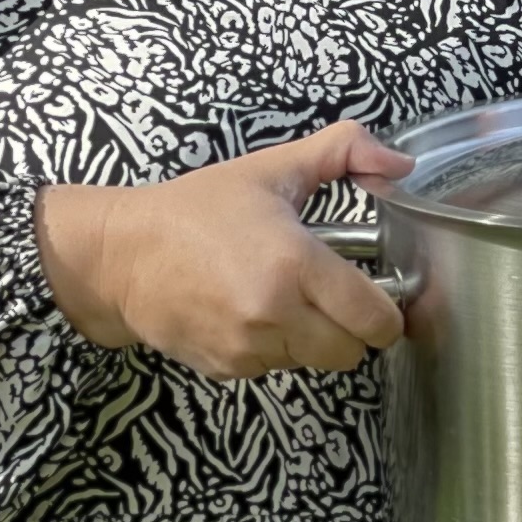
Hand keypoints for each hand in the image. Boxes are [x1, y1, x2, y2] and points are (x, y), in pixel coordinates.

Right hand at [35, 122, 414, 380]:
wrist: (121, 254)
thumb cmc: (197, 210)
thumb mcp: (272, 168)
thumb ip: (344, 151)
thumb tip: (400, 164)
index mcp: (296, 264)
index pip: (374, 319)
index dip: (387, 312)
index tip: (379, 295)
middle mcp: (275, 313)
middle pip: (350, 354)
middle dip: (351, 330)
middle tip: (335, 300)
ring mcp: (247, 347)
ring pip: (312, 364)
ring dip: (311, 340)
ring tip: (286, 300)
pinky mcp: (225, 368)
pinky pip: (272, 370)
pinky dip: (273, 350)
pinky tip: (252, 315)